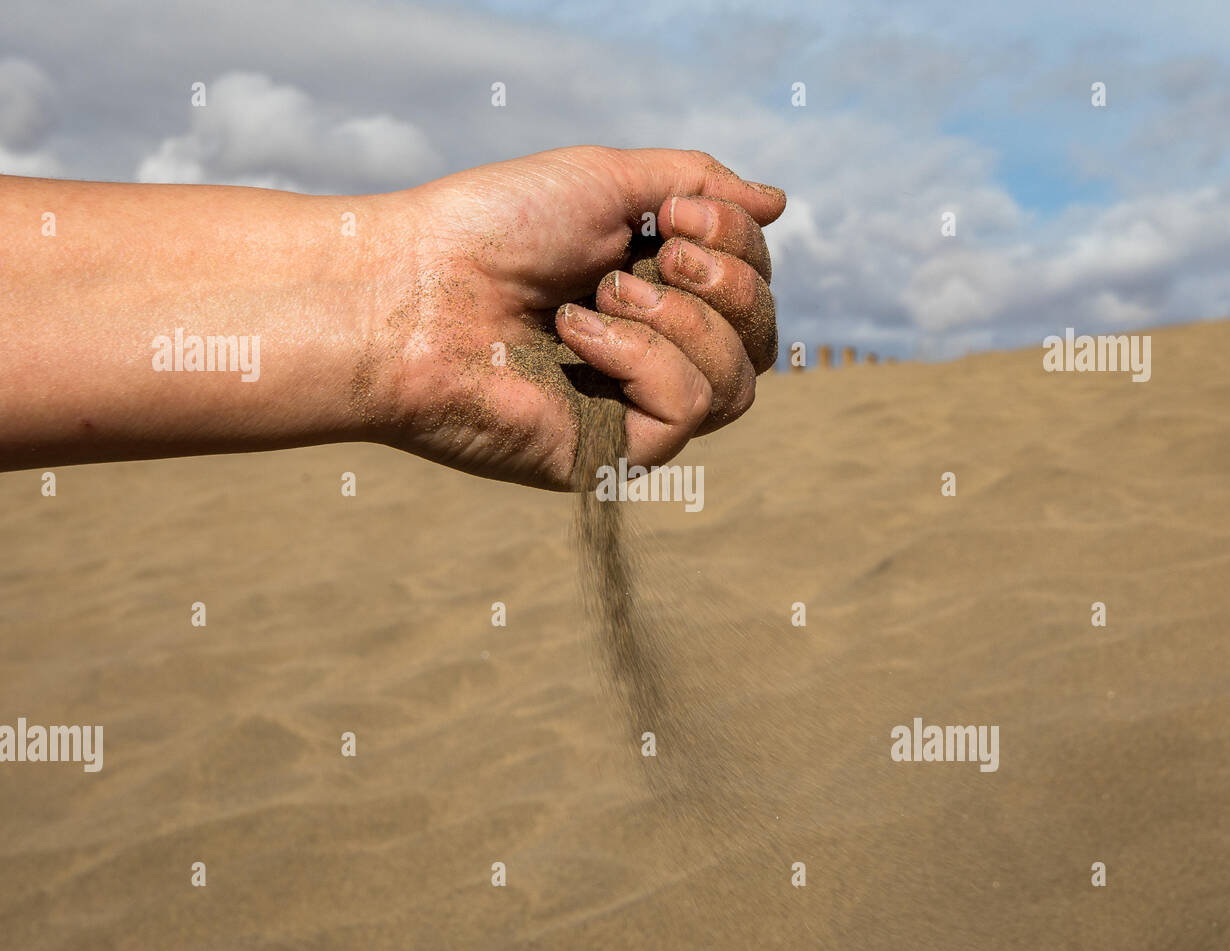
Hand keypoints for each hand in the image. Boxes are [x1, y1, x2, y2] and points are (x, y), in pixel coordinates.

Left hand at [372, 146, 785, 488]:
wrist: (410, 286)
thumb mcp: (609, 180)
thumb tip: (781, 203)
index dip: (738, 243)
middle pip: (761, 337)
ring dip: (681, 320)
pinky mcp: (613, 452)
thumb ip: (700, 186)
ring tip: (599, 296)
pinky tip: (576, 336)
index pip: (755, 283)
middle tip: (649, 254)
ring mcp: (635, 408)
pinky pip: (690, 410)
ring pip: (742, 382)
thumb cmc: (493, 228)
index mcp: (658, 291)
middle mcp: (656, 352)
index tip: (673, 215)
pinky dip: (643, 358)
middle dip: (725, 280)